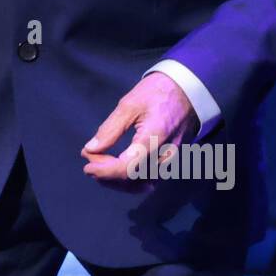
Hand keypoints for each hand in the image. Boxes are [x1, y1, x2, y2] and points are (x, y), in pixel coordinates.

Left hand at [81, 73, 198, 182]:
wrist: (188, 90)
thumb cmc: (157, 92)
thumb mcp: (129, 104)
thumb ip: (110, 129)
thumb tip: (91, 148)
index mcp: (154, 138)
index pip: (127, 168)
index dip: (105, 172)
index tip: (87, 166)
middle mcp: (165, 155)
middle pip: (132, 180)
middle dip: (107, 175)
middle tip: (90, 157)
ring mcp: (170, 160)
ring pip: (141, 185)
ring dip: (117, 181)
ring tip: (99, 164)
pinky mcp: (170, 162)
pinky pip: (150, 180)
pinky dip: (130, 180)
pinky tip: (116, 168)